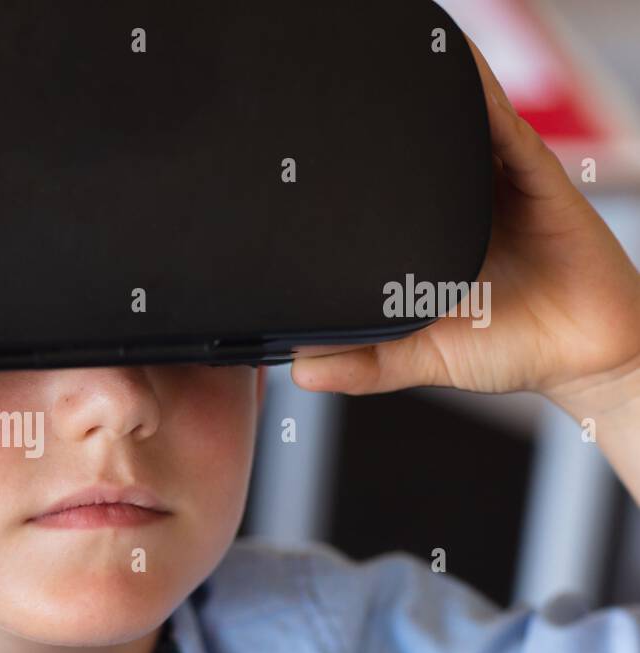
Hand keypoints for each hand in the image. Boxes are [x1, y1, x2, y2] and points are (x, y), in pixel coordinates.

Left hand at [291, 35, 639, 424]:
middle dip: (381, 114)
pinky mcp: (538, 181)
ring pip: (458, 123)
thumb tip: (301, 372)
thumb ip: (364, 363)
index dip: (342, 162)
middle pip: (414, 143)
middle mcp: (458, 201)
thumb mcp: (418, 359)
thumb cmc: (504, 345)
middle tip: (335, 84)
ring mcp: (498, 184)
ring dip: (429, 88)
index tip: (297, 145)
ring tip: (390, 56)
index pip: (377, 188)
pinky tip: (459, 84)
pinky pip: (509, 133)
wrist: (579, 357)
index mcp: (423, 233)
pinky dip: (486, 105)